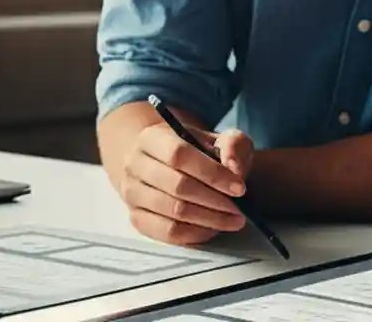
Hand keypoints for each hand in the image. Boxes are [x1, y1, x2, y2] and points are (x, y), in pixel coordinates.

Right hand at [120, 122, 254, 244]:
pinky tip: (214, 228)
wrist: (169, 166)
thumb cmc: (199, 152)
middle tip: (239, 209)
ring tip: (233, 220)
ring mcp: (132, 193)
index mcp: (152, 138)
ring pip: (173, 211)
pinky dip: (195, 233)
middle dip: (215, 201)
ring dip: (209, 219)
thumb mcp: (222, 139)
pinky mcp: (136, 218)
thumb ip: (234, 145)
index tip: (240, 188)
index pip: (180, 155)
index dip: (212, 173)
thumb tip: (234, 168)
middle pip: (177, 186)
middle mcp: (135, 164)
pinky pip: (167, 232)